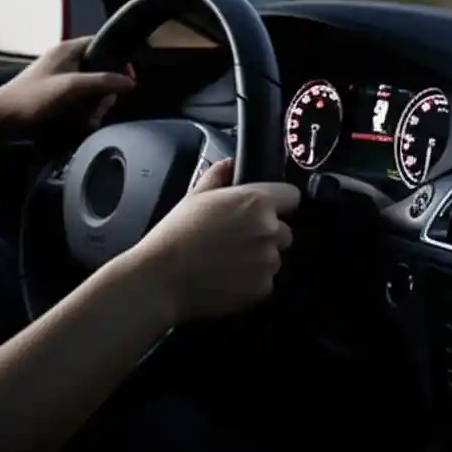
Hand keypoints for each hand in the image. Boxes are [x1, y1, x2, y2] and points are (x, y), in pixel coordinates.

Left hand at [0, 36, 134, 129]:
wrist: (4, 116)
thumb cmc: (36, 96)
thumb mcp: (73, 86)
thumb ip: (103, 81)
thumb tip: (131, 82)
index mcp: (69, 50)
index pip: (102, 43)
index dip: (118, 58)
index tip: (128, 77)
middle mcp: (67, 60)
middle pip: (102, 69)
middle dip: (106, 90)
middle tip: (104, 105)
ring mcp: (63, 77)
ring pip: (94, 87)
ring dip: (97, 104)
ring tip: (91, 118)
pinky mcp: (59, 93)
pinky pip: (83, 97)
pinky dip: (87, 109)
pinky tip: (86, 121)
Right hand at [127, 159, 298, 323]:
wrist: (159, 279)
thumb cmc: (175, 234)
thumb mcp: (194, 197)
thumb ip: (218, 176)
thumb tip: (230, 164)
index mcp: (256, 202)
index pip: (292, 196)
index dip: (279, 203)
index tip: (264, 210)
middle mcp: (269, 229)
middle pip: (284, 230)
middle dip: (265, 234)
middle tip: (235, 240)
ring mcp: (269, 261)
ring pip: (275, 256)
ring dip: (259, 259)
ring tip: (227, 262)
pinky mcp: (264, 288)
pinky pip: (266, 281)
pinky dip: (251, 282)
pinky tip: (226, 280)